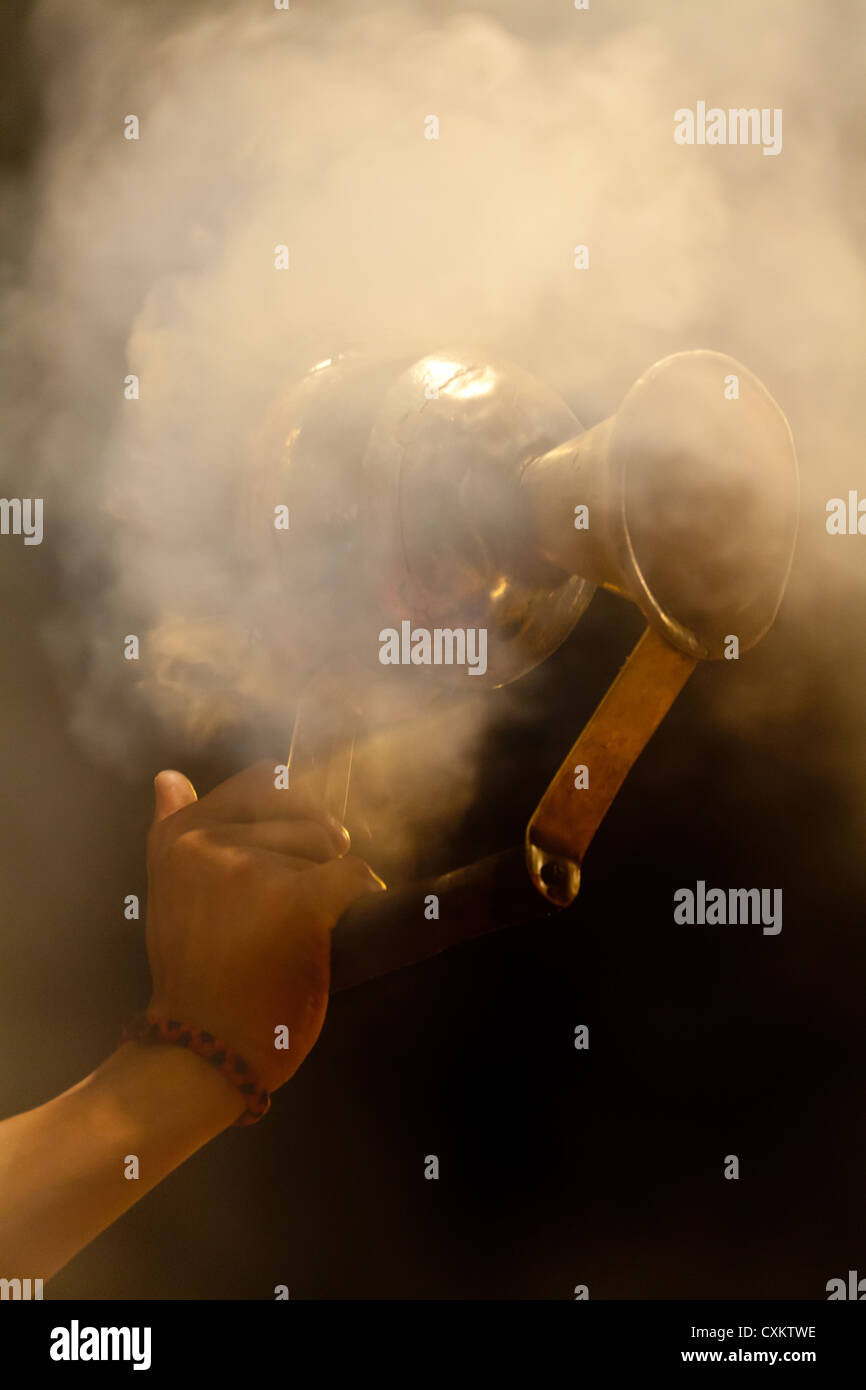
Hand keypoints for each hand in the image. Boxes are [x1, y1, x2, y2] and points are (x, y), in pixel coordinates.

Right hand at [144, 760, 384, 1095]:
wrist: (202, 1049)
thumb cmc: (195, 975)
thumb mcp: (170, 893)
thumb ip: (173, 830)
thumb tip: (168, 777)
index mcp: (180, 838)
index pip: (261, 780)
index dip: (295, 805)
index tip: (302, 840)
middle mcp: (211, 846)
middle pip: (303, 812)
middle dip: (322, 843)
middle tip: (318, 882)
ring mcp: (253, 872)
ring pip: (327, 847)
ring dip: (335, 878)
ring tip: (311, 925)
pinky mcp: (298, 902)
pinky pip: (354, 874)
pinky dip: (364, 894)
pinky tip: (347, 923)